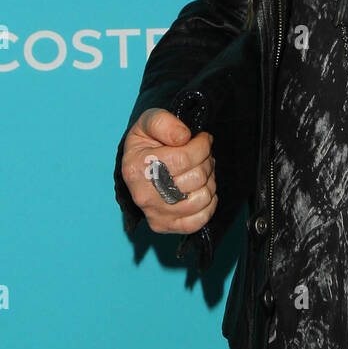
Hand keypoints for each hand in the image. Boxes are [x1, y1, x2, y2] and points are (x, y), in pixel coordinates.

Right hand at [120, 108, 217, 235]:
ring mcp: (154, 214)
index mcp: (137, 167)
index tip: (203, 139)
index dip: (202, 145)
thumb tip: (183, 137)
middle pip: (196, 178)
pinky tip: (202, 190)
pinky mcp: (164, 226)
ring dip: (209, 181)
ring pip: (201, 198)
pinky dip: (208, 205)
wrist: (138, 166)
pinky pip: (198, 221)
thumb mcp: (149, 122)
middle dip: (207, 161)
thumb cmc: (147, 142)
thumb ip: (164, 122)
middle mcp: (143, 195)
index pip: (185, 158)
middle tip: (203, 155)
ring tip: (202, 171)